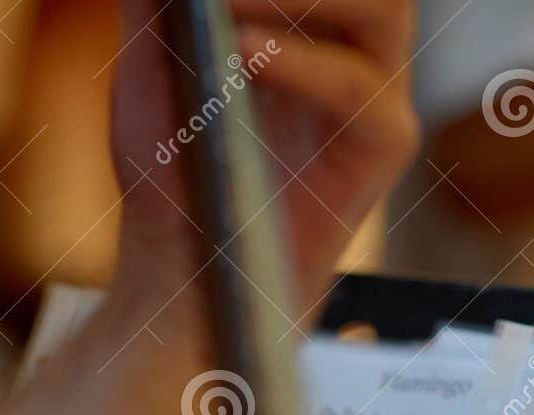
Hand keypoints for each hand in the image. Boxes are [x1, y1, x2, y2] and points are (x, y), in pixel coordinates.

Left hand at [110, 0, 418, 316]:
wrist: (188, 269)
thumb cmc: (174, 169)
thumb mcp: (150, 54)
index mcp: (310, 17)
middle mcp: (354, 45)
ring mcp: (377, 94)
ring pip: (382, 8)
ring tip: (227, 2)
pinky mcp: (383, 149)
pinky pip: (363, 92)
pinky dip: (305, 66)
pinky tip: (243, 55)